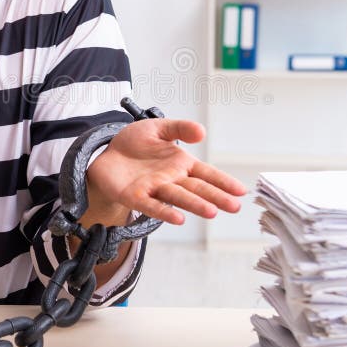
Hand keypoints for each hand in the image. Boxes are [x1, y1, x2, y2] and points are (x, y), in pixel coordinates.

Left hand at [86, 118, 246, 224]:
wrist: (105, 153)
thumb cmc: (135, 143)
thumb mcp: (158, 128)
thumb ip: (180, 129)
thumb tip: (202, 131)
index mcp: (180, 163)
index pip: (206, 173)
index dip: (223, 181)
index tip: (241, 191)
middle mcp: (171, 179)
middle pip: (197, 188)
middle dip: (216, 197)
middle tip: (235, 207)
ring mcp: (154, 189)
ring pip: (178, 197)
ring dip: (194, 205)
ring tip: (212, 212)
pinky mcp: (134, 196)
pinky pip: (151, 205)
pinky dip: (164, 212)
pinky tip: (178, 219)